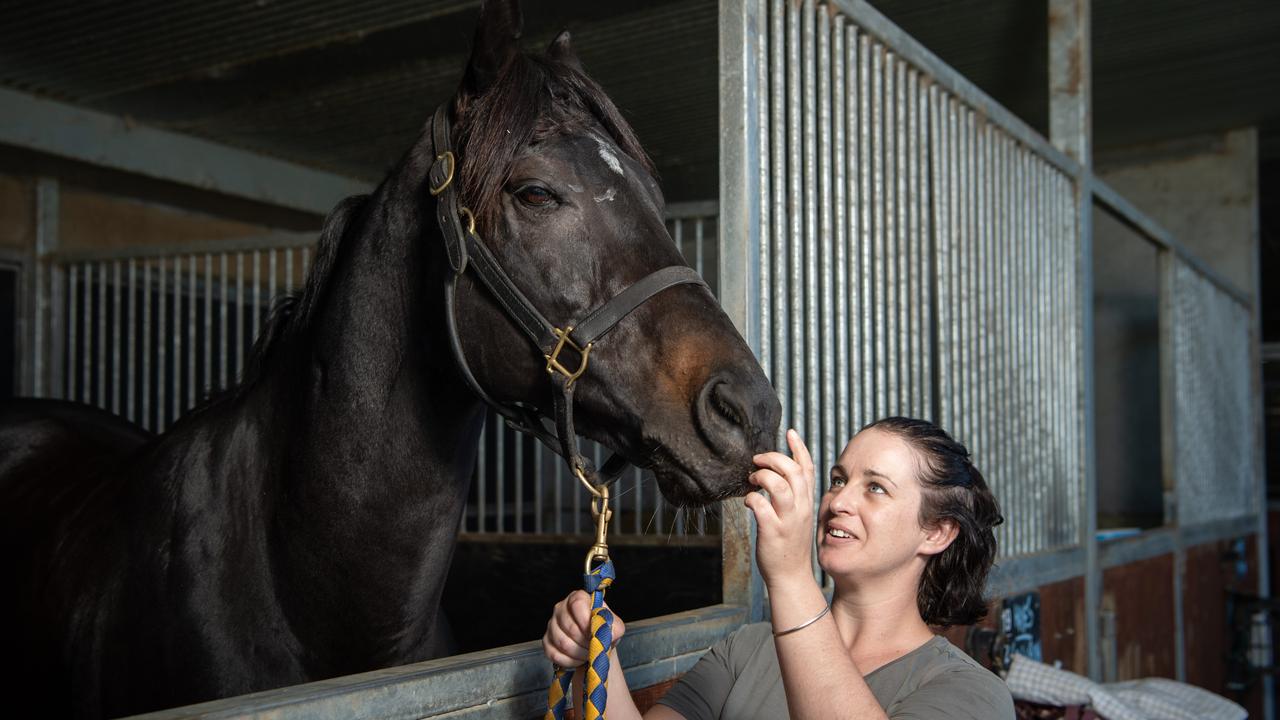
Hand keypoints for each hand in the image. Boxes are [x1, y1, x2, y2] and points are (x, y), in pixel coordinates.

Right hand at [542, 590, 625, 667]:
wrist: (594, 645)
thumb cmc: (603, 631)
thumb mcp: (615, 627)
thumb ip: (615, 628)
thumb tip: (609, 634)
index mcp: (578, 598)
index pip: (577, 604)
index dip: (586, 620)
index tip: (595, 632)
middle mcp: (561, 608)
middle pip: (570, 627)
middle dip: (585, 642)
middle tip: (594, 648)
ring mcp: (551, 624)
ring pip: (562, 643)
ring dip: (579, 654)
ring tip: (588, 654)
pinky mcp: (546, 640)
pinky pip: (554, 654)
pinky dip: (569, 661)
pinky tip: (578, 659)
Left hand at [745, 429, 817, 588]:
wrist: (791, 576)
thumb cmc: (789, 545)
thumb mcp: (798, 516)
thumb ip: (793, 497)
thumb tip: (777, 476)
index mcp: (807, 503)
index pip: (807, 469)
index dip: (799, 448)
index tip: (790, 432)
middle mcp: (800, 509)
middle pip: (793, 471)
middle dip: (774, 458)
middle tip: (757, 459)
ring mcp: (788, 520)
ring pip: (780, 486)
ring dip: (763, 476)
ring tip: (752, 479)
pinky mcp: (773, 532)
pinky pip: (762, 507)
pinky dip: (752, 499)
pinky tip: (747, 502)